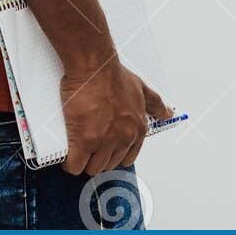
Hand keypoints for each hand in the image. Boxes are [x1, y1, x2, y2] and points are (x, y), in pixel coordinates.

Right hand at [59, 58, 171, 175]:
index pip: (127, 157)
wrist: (94, 67)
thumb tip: (167, 113)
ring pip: (93, 167)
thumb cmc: (113, 75)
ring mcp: (103, 141)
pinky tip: (69, 157)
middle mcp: (123, 138)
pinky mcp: (83, 141)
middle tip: (89, 148)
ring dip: (84, 162)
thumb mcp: (141, 88)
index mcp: (137, 129)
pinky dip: (71, 164)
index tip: (106, 150)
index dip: (114, 154)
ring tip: (78, 152)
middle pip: (109, 164)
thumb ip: (155, 103)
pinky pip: (75, 165)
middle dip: (99, 158)